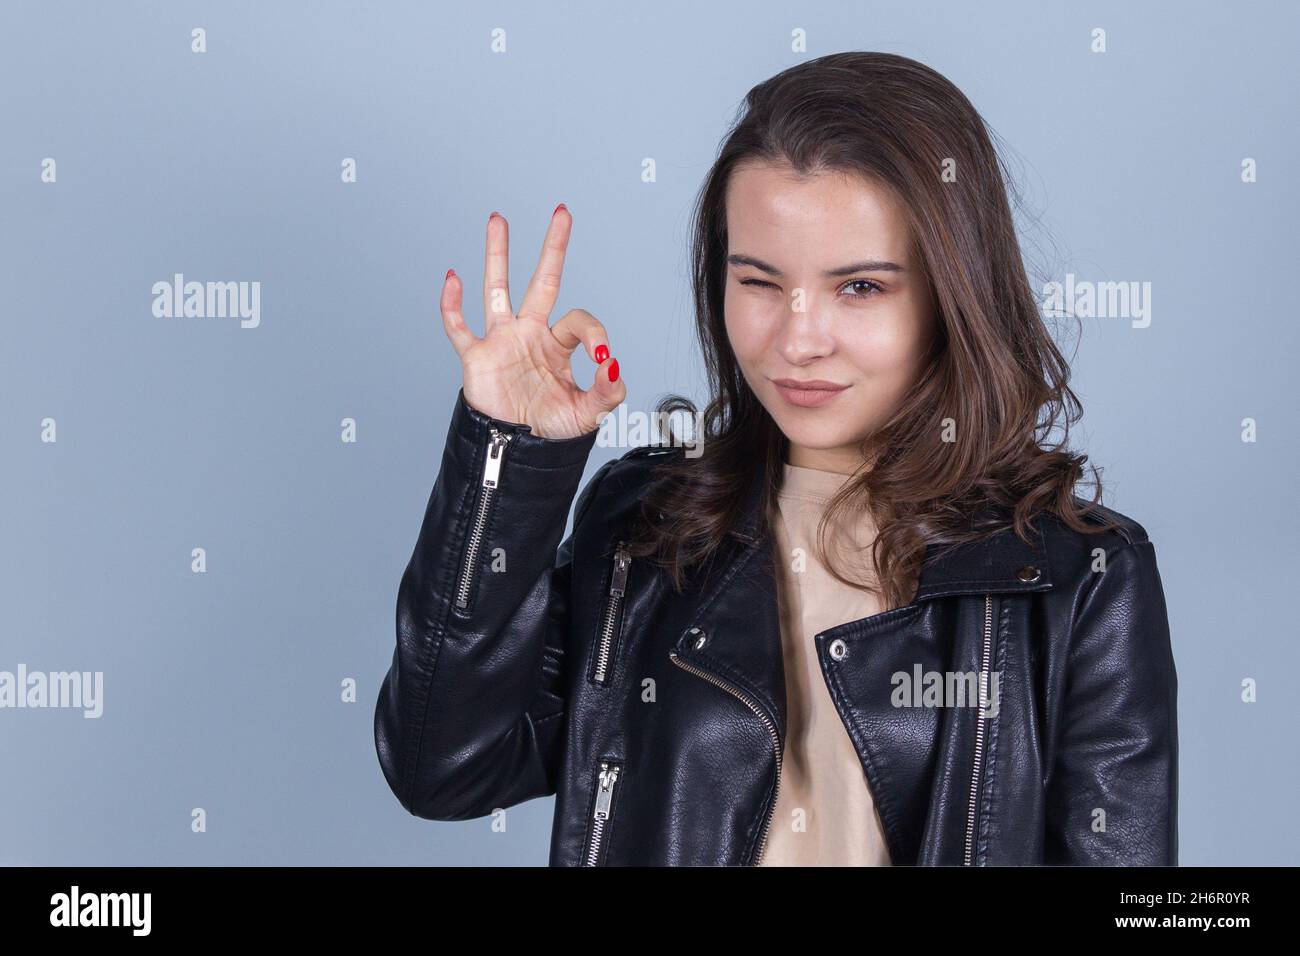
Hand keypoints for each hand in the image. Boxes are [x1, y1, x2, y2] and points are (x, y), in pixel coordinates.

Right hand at [439, 205, 624, 438]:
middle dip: (552, 248)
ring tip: (498, 219)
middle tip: (561, 213)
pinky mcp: (476, 356)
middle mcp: (530, 334)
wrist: (515, 450)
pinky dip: (452, 304)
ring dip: (498, 254)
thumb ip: (607, 391)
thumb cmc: (549, 430)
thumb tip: (614, 364)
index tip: (602, 358)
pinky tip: (453, 278)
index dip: (595, 334)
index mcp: (558, 345)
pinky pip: (459, 325)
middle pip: (541, 282)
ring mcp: (501, 341)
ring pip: (498, 289)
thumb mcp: (588, 413)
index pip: (579, 320)